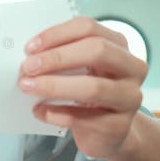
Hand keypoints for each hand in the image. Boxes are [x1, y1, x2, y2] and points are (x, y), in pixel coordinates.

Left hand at [18, 16, 146, 158]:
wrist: (108, 132)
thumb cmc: (89, 94)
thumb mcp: (80, 69)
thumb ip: (62, 56)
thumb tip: (30, 54)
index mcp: (118, 45)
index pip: (88, 28)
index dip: (57, 35)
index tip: (30, 47)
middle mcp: (131, 68)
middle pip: (97, 51)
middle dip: (57, 58)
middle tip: (28, 67)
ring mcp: (129, 98)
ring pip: (93, 87)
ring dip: (54, 86)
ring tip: (29, 88)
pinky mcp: (119, 126)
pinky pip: (85, 118)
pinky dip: (57, 114)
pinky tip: (40, 111)